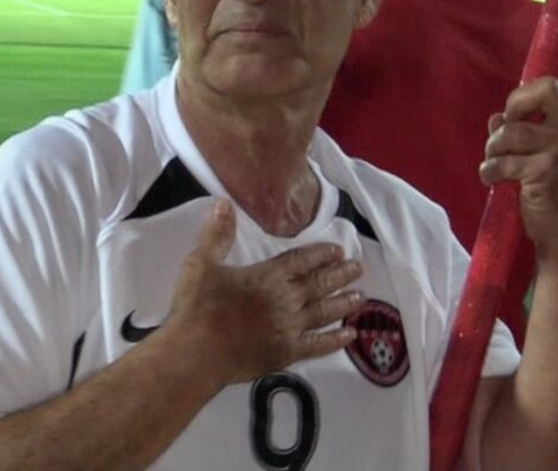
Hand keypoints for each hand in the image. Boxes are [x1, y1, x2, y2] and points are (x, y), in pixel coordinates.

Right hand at [166, 200, 362, 384]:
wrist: (196, 354)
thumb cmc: (197, 307)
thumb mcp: (201, 263)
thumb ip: (217, 234)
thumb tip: (224, 203)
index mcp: (269, 277)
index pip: (301, 260)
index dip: (320, 253)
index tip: (338, 249)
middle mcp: (286, 300)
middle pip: (319, 284)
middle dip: (340, 274)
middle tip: (358, 268)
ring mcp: (289, 329)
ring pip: (324, 312)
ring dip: (343, 303)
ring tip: (361, 297)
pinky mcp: (286, 354)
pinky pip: (318, 346)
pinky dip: (335, 340)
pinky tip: (349, 336)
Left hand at [479, 15, 557, 254]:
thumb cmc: (545, 189)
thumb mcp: (535, 153)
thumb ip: (520, 128)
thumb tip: (498, 117)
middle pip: (545, 86)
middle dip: (516, 103)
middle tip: (510, 124)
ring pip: (509, 130)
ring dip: (493, 151)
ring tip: (498, 167)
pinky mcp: (548, 171)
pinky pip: (501, 161)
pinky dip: (490, 173)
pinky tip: (496, 183)